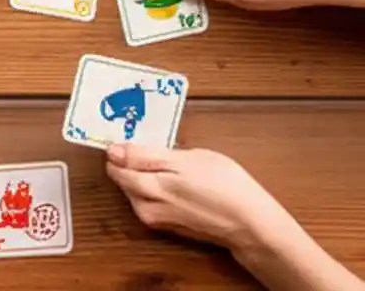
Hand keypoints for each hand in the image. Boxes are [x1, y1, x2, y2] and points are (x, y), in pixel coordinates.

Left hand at [105, 144, 293, 253]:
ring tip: (171, 167)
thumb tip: (114, 151)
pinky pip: (145, 201)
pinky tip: (175, 183)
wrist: (250, 225)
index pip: (114, 164)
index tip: (130, 138)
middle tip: (156, 150)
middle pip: (121, 177)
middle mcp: (145, 205)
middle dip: (130, 162)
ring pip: (132, 189)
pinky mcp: (163, 227)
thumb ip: (146, 155)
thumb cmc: (226, 186)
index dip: (121, 148)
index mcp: (149, 186)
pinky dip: (152, 189)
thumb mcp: (189, 158)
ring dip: (141, 176)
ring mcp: (154, 219)